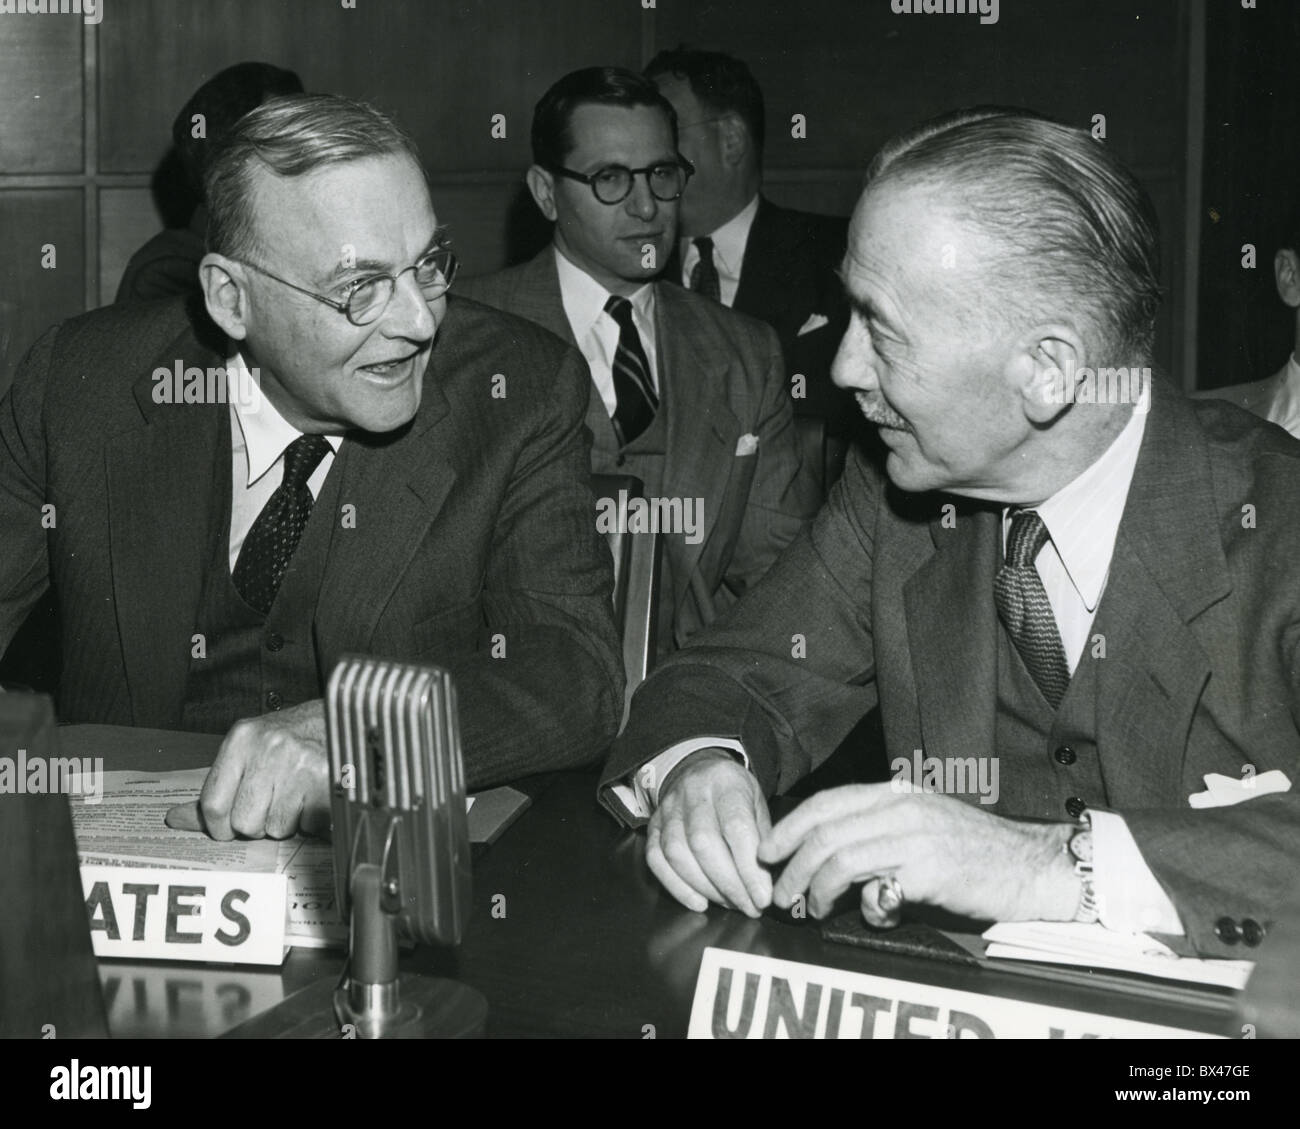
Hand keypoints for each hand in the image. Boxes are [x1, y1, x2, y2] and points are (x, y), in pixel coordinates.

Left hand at [165, 700, 330, 839]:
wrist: (347, 719)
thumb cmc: (296, 739)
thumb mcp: (250, 752)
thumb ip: (216, 789)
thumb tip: (175, 819)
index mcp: (242, 738)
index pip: (212, 804)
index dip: (222, 826)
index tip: (234, 825)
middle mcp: (268, 747)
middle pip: (244, 823)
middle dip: (260, 822)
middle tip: (277, 800)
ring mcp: (298, 763)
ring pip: (277, 828)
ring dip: (290, 820)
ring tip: (300, 794)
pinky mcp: (325, 780)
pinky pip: (308, 826)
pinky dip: (314, 820)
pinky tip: (317, 796)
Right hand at [645, 749, 772, 916]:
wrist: (701, 769)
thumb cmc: (736, 794)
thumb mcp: (758, 803)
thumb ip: (764, 838)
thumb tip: (768, 884)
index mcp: (726, 782)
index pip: (736, 827)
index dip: (749, 868)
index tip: (763, 897)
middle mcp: (692, 791)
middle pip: (703, 843)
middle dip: (729, 884)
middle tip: (749, 907)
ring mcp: (668, 808)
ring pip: (677, 853)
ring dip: (706, 888)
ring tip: (730, 904)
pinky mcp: (652, 825)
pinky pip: (656, 859)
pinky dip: (676, 886)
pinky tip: (699, 902)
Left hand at [758, 785, 1076, 925]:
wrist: (1032, 866)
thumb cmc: (976, 851)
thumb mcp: (925, 824)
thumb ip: (881, 830)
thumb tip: (833, 855)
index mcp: (896, 794)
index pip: (827, 802)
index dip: (789, 826)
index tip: (767, 850)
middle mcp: (901, 808)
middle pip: (824, 831)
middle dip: (791, 865)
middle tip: (779, 893)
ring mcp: (914, 836)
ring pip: (838, 858)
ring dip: (814, 889)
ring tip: (809, 909)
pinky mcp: (928, 870)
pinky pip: (873, 888)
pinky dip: (861, 906)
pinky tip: (871, 914)